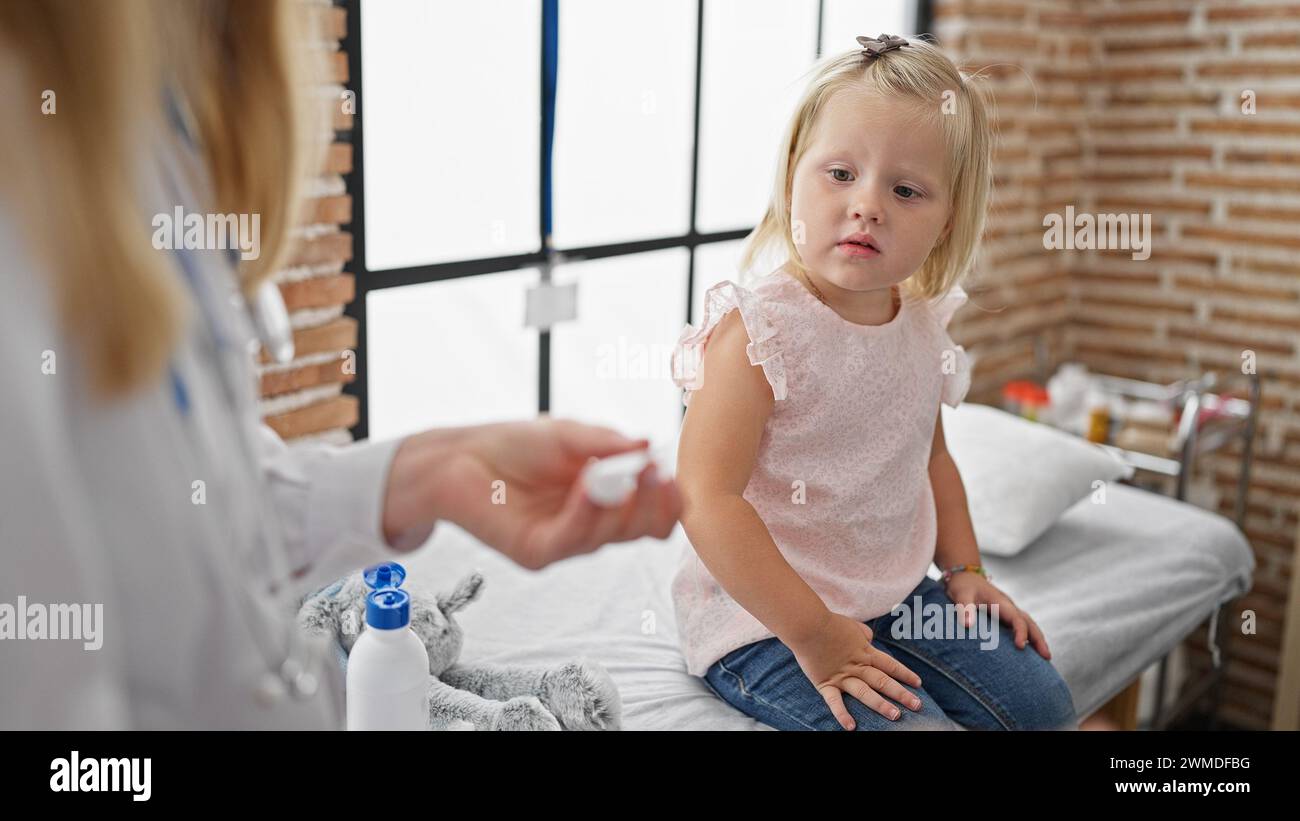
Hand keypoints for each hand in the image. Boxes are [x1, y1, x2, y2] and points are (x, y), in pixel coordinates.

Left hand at [384, 417, 680, 569]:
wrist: (461, 457)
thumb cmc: (515, 446)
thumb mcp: (569, 434)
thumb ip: (608, 442)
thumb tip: (649, 445)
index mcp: (608, 498)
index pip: (654, 514)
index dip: (669, 499)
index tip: (667, 472)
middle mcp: (592, 524)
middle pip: (644, 530)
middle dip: (656, 503)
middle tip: (653, 474)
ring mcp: (566, 540)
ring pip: (613, 535)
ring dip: (622, 502)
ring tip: (618, 471)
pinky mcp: (538, 551)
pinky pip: (573, 538)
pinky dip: (587, 511)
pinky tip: (589, 485)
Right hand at [788, 611, 923, 729]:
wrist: (808, 624)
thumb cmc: (829, 622)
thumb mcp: (853, 625)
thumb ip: (864, 633)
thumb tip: (870, 639)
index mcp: (865, 651)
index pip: (890, 665)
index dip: (905, 674)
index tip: (918, 684)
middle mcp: (857, 666)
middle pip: (883, 681)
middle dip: (902, 694)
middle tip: (918, 705)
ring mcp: (842, 676)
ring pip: (865, 693)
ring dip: (881, 705)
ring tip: (896, 716)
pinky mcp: (825, 683)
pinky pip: (834, 701)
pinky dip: (842, 714)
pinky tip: (851, 727)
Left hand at [943, 572, 1050, 658]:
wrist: (965, 576)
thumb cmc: (963, 586)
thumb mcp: (961, 595)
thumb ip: (964, 609)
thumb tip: (968, 626)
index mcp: (1001, 602)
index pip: (1016, 618)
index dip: (1020, 632)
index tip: (1020, 646)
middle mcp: (1009, 607)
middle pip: (1029, 622)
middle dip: (1038, 639)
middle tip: (1047, 657)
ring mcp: (1008, 611)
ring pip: (1028, 625)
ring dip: (1037, 639)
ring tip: (1045, 657)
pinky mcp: (1004, 616)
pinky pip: (1020, 627)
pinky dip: (1028, 638)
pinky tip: (1030, 651)